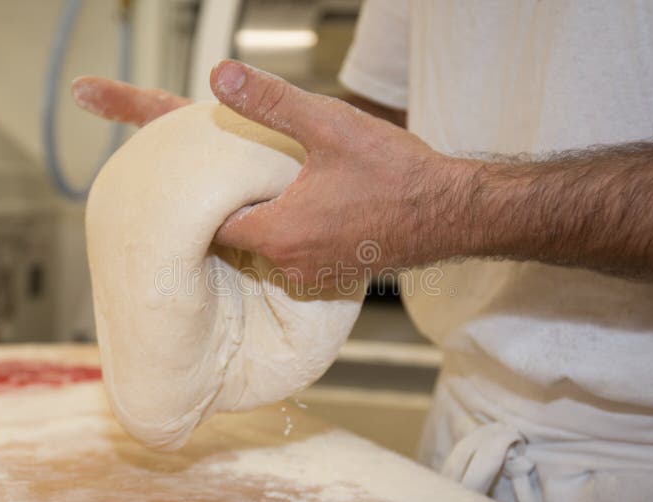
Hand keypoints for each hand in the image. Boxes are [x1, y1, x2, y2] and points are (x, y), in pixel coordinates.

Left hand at [71, 67, 470, 287]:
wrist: (454, 213)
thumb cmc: (397, 174)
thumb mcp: (330, 126)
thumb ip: (271, 102)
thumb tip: (220, 75)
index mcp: (280, 232)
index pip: (212, 226)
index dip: (201, 203)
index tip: (198, 184)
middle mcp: (292, 263)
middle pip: (236, 241)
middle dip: (230, 211)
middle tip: (231, 180)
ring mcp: (315, 274)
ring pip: (266, 250)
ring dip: (263, 223)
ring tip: (267, 191)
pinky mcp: (335, 274)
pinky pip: (295, 258)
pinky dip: (290, 235)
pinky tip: (305, 208)